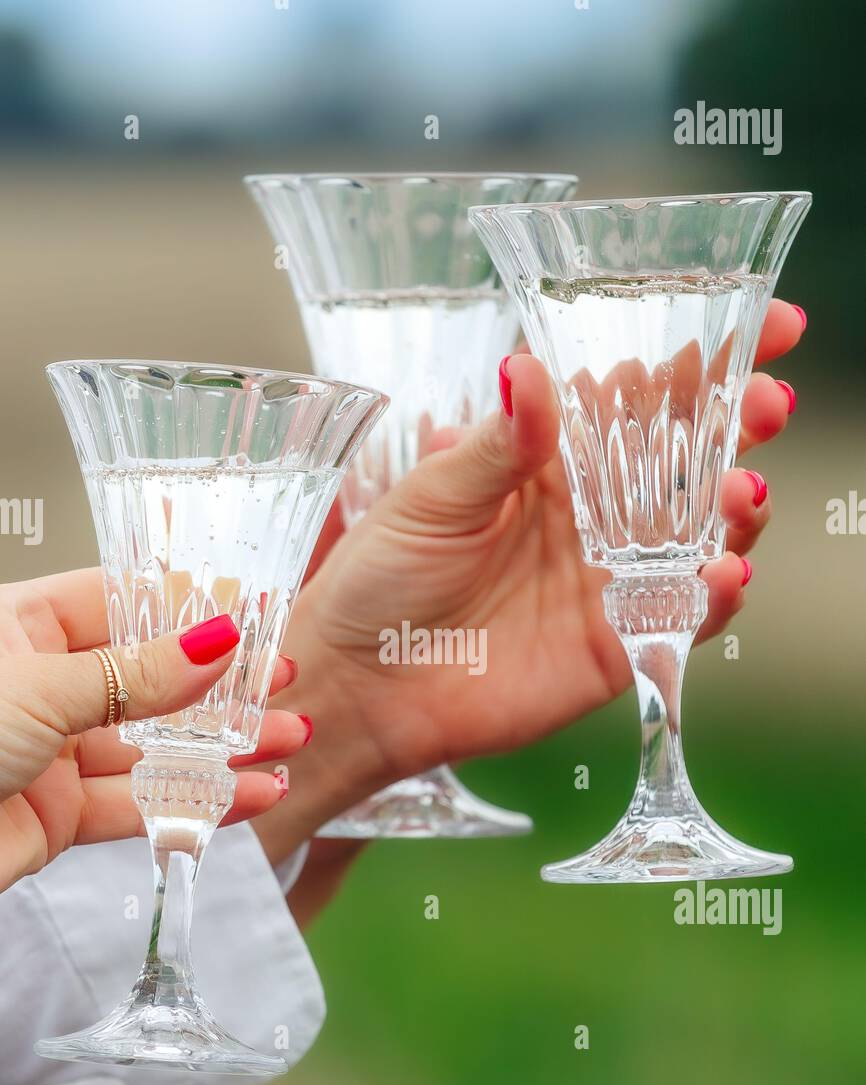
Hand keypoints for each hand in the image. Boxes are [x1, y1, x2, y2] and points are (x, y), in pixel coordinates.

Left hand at [0, 569, 310, 890]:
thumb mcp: (41, 688)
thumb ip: (138, 673)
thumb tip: (215, 638)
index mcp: (20, 626)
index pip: (122, 601)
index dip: (190, 608)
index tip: (255, 613)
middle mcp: (38, 684)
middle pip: (147, 678)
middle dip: (219, 684)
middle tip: (282, 681)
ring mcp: (48, 752)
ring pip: (150, 746)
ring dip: (222, 748)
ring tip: (287, 739)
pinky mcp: (53, 816)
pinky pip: (136, 804)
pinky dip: (196, 803)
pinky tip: (248, 795)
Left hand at [278, 300, 803, 819]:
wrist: (362, 686)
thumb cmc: (382, 579)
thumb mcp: (431, 498)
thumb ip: (496, 444)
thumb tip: (532, 368)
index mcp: (550, 458)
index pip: (640, 393)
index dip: (709, 356)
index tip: (771, 323)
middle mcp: (593, 513)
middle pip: (690, 459)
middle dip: (742, 426)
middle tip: (766, 406)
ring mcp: (612, 579)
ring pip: (703, 534)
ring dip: (737, 510)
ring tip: (743, 493)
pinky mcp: (619, 645)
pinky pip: (684, 617)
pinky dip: (714, 597)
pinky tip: (724, 574)